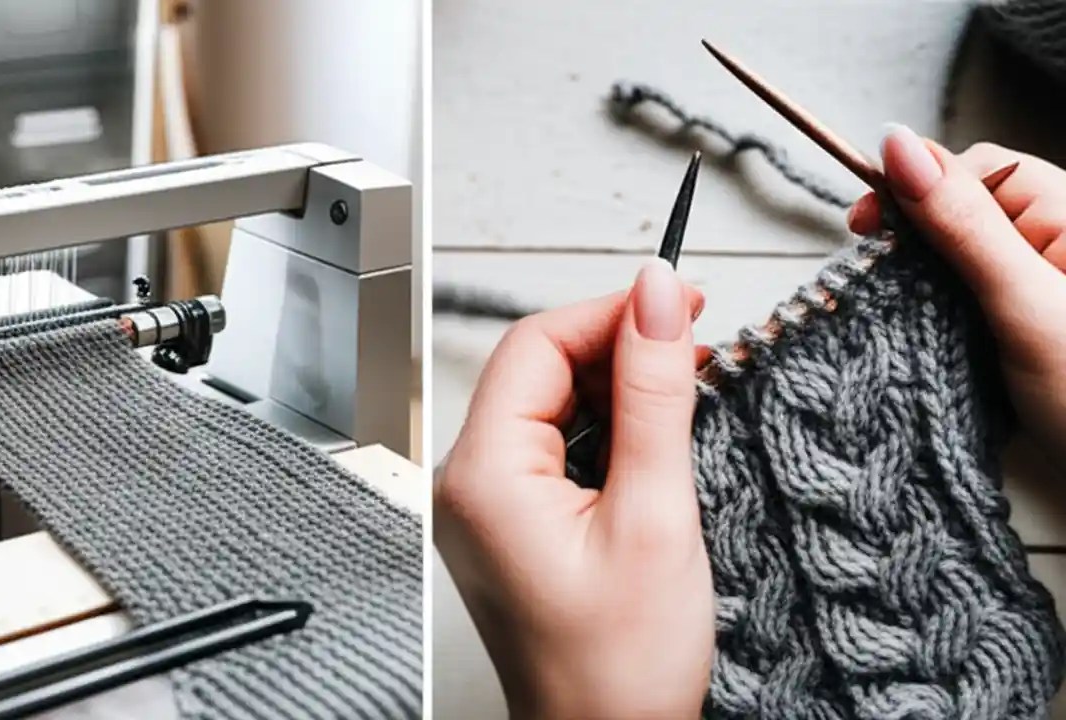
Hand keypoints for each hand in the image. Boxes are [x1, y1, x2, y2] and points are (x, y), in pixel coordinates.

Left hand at [435, 261, 712, 718]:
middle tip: (690, 338)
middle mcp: (470, 483)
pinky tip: (652, 430)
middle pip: (537, 367)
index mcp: (484, 475)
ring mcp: (487, 502)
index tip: (675, 301)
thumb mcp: (655, 515)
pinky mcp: (513, 518)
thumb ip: (654, 395)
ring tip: (684, 384)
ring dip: (615, 383)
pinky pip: (553, 442)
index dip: (609, 311)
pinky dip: (605, 424)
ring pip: (549, 401)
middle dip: (615, 344)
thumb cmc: (619, 668)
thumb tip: (653, 299)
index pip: (536, 346)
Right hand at [847, 126, 1065, 468]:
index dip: (911, 189)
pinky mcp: (1024, 322)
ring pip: (956, 255)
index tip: (862, 230)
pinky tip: (926, 336)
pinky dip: (938, 311)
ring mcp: (1039, 282)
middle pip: (959, 209)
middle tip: (874, 281)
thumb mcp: (1020, 303)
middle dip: (913, 242)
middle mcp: (1057, 237)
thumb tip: (896, 146)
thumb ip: (960, 223)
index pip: (971, 168)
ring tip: (901, 318)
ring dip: (921, 281)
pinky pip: (966, 295)